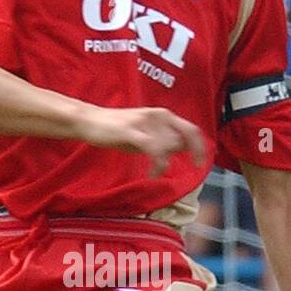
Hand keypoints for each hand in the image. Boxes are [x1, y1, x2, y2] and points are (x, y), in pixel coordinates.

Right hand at [81, 105, 206, 176]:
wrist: (90, 121)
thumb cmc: (119, 130)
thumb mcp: (147, 134)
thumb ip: (165, 140)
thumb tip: (184, 149)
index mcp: (164, 115)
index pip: (192, 130)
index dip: (199, 149)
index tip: (199, 165)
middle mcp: (159, 115)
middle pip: (179, 141)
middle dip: (172, 157)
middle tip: (157, 166)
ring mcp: (145, 122)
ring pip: (168, 147)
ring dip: (162, 165)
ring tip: (151, 173)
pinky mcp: (133, 131)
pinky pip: (155, 150)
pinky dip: (158, 166)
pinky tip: (152, 175)